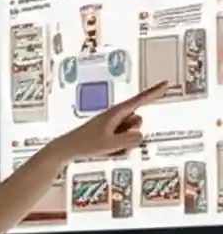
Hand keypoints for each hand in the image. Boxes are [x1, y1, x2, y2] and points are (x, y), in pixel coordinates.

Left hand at [52, 81, 166, 160]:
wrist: (67, 149)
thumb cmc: (86, 145)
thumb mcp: (110, 144)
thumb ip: (129, 141)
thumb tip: (141, 136)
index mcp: (115, 112)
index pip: (139, 100)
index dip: (154, 92)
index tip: (166, 83)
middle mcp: (115, 115)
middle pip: (138, 122)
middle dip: (132, 134)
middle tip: (110, 141)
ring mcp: (113, 124)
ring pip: (131, 133)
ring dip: (124, 143)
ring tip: (104, 147)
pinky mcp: (109, 132)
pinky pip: (124, 140)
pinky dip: (118, 147)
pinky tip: (103, 150)